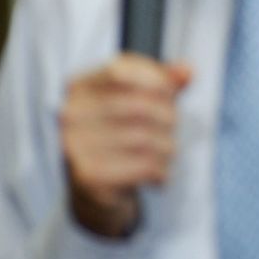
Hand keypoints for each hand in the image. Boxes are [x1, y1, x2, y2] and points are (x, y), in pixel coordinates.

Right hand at [59, 54, 191, 237]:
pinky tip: (160, 174)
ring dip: (168, 146)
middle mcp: (70, 114)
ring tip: (167, 152)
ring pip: (145, 138)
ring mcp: (75, 145)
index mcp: (79, 88)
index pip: (119, 70)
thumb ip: (164, 80)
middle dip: (168, 115)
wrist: (95, 188)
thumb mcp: (141, 98)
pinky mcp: (89, 176)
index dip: (155, 78)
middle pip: (139, 105)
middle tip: (173, 127)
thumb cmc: (122, 132)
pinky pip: (143, 166)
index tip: (171, 92)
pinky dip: (161, 170)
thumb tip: (187, 72)